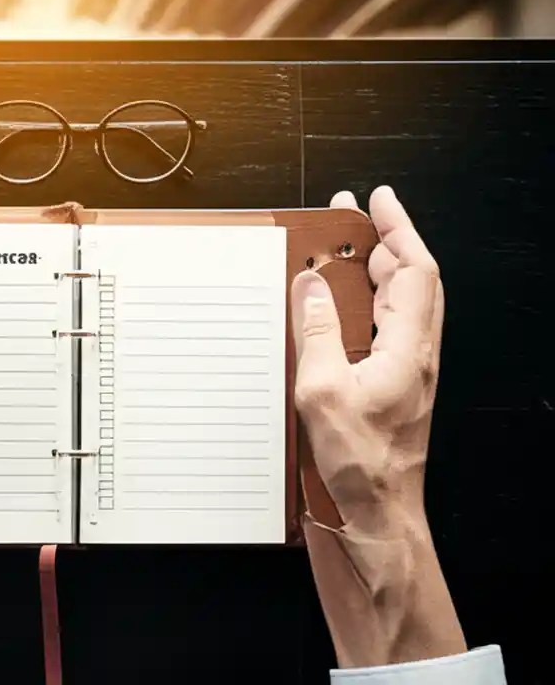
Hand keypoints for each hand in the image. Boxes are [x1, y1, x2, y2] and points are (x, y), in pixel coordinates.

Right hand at [291, 186, 464, 666]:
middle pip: (408, 285)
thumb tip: (310, 284)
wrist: (373, 523)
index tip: (376, 201)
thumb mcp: (324, 390)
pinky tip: (324, 318)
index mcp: (410, 350)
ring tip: (333, 258)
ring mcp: (400, 378)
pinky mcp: (382, 397)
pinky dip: (352, 315)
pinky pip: (372, 339)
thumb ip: (317, 331)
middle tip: (349, 221)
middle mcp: (413, 359)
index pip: (414, 271)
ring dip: (366, 279)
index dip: (397, 229)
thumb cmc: (359, 469)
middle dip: (381, 245)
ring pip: (391, 310)